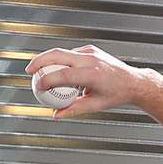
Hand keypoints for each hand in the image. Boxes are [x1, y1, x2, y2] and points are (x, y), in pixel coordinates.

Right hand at [25, 44, 148, 118]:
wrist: (133, 82)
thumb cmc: (116, 94)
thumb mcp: (94, 105)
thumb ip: (72, 109)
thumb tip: (55, 114)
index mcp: (92, 74)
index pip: (62, 75)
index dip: (47, 80)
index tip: (37, 86)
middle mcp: (90, 60)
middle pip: (57, 55)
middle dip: (39, 61)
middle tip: (29, 71)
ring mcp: (90, 52)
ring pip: (62, 51)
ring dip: (48, 59)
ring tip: (39, 70)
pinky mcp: (90, 49)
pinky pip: (70, 53)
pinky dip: (61, 60)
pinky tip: (58, 70)